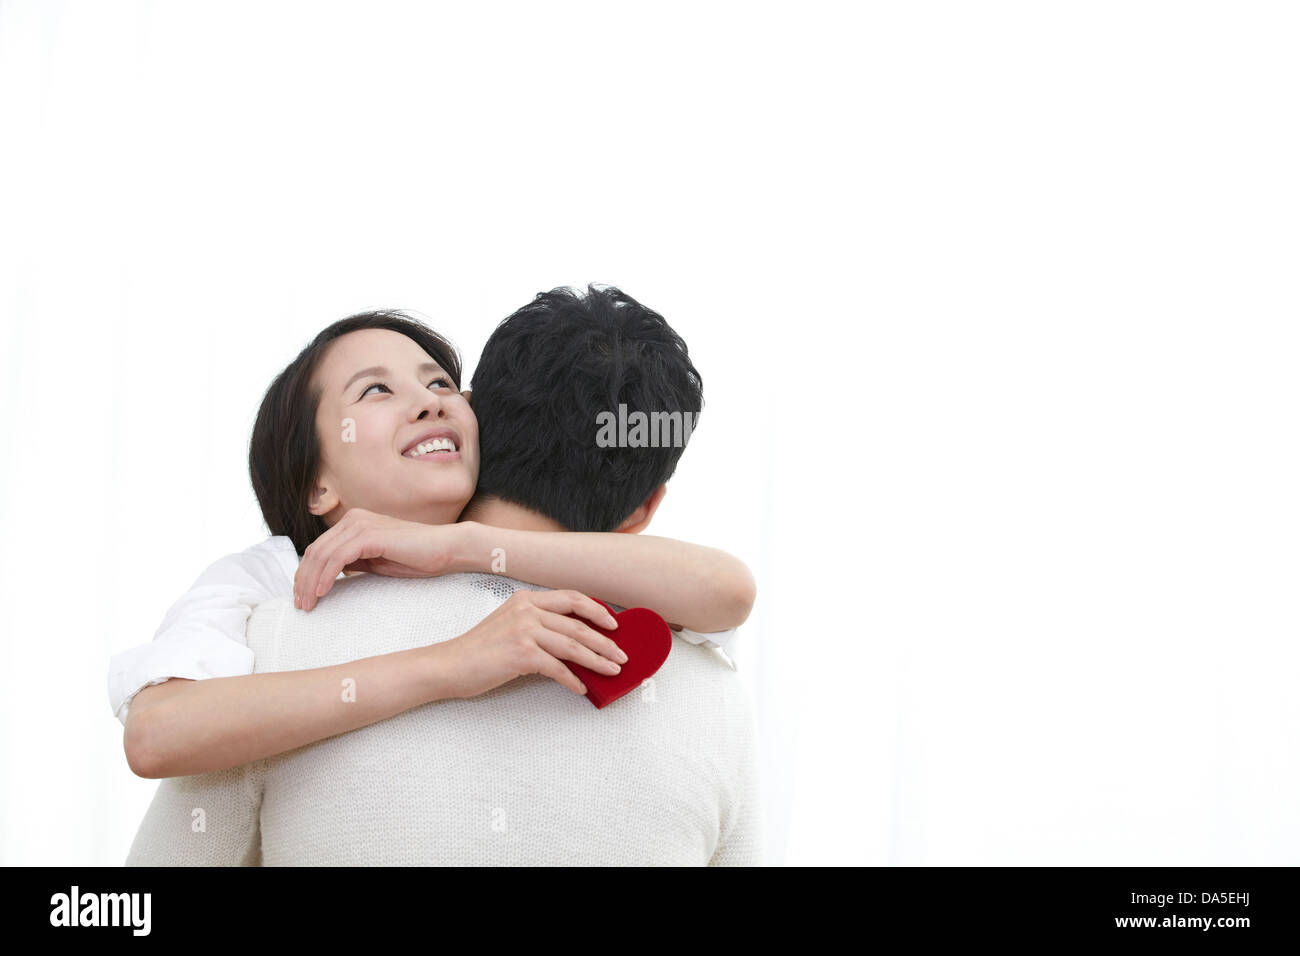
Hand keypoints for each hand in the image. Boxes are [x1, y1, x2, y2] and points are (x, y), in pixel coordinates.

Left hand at [294, 508, 458, 610]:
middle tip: (301, 605)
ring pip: (322, 555)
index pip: (319, 548)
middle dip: (303, 580)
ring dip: (311, 582)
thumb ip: (353, 562)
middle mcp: (354, 519)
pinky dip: (326, 576)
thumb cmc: (417, 557)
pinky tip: (323, 592)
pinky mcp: (370, 535)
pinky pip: (338, 557)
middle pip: (315, 551)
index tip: (303, 597)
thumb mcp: (376, 562)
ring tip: (309, 604)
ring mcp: (361, 524)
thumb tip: (327, 576)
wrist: (446, 549)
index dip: (306, 573)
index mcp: (354, 523)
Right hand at [435, 590, 625, 698]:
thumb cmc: (479, 650)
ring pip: (573, 646)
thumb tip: (573, 643)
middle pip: (578, 625)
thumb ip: (538, 625)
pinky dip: (572, 680)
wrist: (449, 665)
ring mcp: (524, 631)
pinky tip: (581, 688)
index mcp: (526, 599)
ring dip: (597, 661)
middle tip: (621, 655)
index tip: (614, 624)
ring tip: (612, 671)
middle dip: (605, 641)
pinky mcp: (521, 654)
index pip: (571, 598)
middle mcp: (527, 610)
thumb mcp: (509, 625)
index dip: (596, 610)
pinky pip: (556, 668)